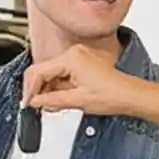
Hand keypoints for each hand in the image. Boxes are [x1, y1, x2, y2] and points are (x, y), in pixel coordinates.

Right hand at [22, 44, 138, 113]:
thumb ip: (52, 100)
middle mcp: (75, 52)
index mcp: (71, 58)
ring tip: (49, 104)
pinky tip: (59, 98)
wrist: (131, 95)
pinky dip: (59, 85)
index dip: (30, 89)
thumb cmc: (113, 95)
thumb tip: (36, 101)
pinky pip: (64, 72)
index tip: (27, 102)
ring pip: (53, 72)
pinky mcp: (84, 63)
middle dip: (39, 88)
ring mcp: (80, 56)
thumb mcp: (77, 100)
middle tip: (35, 105)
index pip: (39, 71)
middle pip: (45, 70)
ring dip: (49, 88)